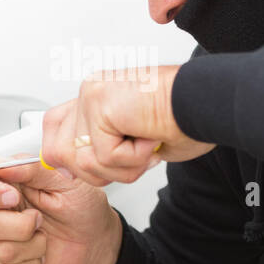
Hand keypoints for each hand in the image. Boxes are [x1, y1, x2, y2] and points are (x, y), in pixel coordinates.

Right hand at [0, 154, 121, 263]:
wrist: (96, 240)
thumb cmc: (81, 206)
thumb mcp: (64, 178)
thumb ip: (31, 168)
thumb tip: (0, 164)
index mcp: (4, 185)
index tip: (11, 195)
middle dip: (18, 224)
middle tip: (38, 217)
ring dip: (32, 242)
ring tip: (42, 232)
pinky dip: (33, 261)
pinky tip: (40, 250)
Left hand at [40, 65, 214, 185]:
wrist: (209, 101)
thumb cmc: (185, 119)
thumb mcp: (135, 144)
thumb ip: (103, 152)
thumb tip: (76, 169)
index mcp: (96, 98)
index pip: (54, 132)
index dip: (68, 159)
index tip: (92, 169)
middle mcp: (90, 93)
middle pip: (58, 153)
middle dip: (98, 171)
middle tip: (135, 157)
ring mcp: (91, 96)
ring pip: (83, 161)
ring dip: (122, 167)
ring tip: (147, 144)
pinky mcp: (100, 104)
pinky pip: (104, 156)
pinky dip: (133, 158)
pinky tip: (151, 136)